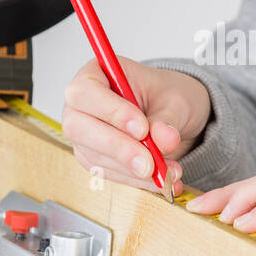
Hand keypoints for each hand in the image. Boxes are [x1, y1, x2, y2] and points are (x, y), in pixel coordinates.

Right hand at [62, 57, 211, 196]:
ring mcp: (84, 135)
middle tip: (149, 163)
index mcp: (95, 74)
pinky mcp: (94, 159)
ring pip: (94, 156)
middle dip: (117, 147)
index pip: (85, 92)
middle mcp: (81, 106)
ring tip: (168, 172)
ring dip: (132, 169)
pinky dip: (137, 181)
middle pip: (79, 127)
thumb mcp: (175, 100)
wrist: (173, 116)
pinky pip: (109, 173)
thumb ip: (167, 118)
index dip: (110, 111)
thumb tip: (163, 139)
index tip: (142, 128)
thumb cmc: (167, 96)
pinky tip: (162, 180)